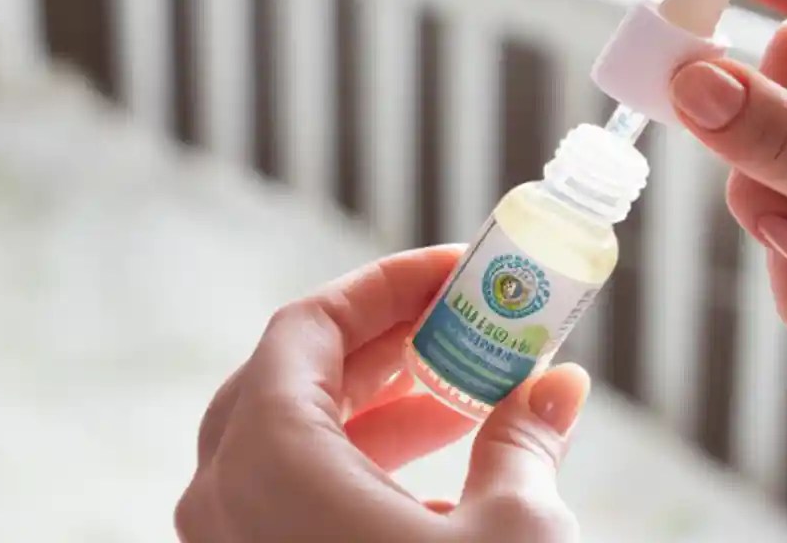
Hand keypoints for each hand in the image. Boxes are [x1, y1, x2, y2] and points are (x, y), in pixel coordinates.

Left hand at [176, 246, 589, 541]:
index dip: (389, 284)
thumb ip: (525, 440)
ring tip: (472, 396)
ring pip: (300, 443)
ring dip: (387, 409)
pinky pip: (297, 499)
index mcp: (269, 461)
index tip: (458, 269)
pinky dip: (364, 471)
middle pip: (301, 377)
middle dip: (394, 343)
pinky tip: (444, 479)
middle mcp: (226, 499)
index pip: (309, 324)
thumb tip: (560, 386)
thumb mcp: (512, 529)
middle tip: (468, 324)